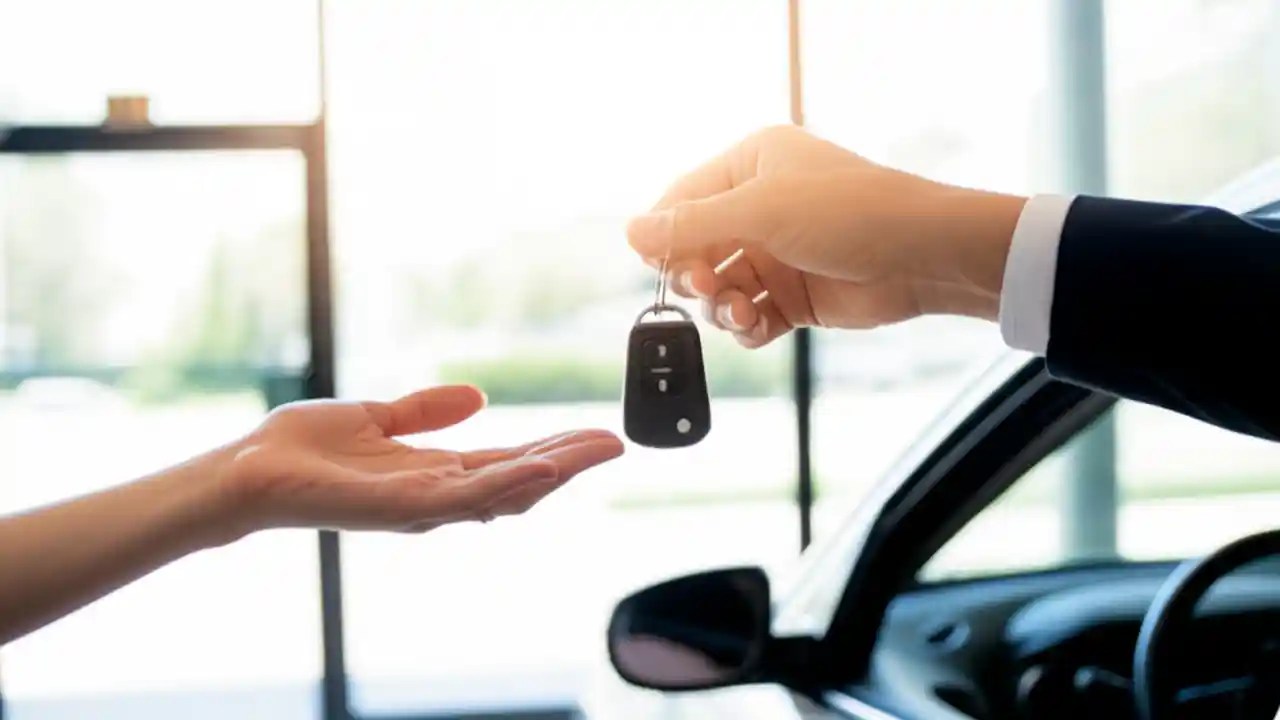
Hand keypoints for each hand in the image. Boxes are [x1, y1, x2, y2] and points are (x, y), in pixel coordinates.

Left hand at [219, 385, 622, 537]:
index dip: (554, 448)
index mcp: (434, 472)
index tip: (597, 435)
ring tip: (596, 451)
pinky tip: (541, 466)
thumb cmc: (302, 448)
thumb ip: (425, 410)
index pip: (508, 460)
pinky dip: (506, 484)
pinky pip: (464, 499)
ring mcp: (420, 506)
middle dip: (569, 462)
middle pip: (517, 480)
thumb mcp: (376, 415)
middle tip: (616, 442)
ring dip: (552, 471)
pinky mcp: (399, 508)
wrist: (245, 470)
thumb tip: (479, 395)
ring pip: (502, 492)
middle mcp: (436, 495)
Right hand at [625, 125, 1026, 347]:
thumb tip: (630, 231)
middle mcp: (761, 205)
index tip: (653, 264)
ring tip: (742, 311)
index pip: (683, 198)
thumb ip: (691, 225)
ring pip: (721, 287)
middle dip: (694, 274)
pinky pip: (750, 314)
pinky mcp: (796, 295)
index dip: (663, 233)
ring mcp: (779, 252)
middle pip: (696, 247)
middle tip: (705, 287)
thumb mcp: (760, 211)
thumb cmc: (849, 214)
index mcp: (752, 164)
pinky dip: (747, 326)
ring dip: (722, 305)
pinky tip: (757, 326)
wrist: (924, 256)